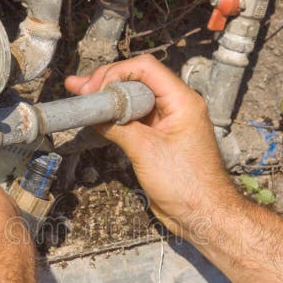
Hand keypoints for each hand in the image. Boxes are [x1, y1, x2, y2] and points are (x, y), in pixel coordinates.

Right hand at [64, 55, 238, 239]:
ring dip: (109, 98)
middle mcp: (176, 106)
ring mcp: (167, 122)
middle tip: (81, 89)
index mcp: (182, 101)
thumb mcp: (146, 151)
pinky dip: (115, 116)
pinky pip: (135, 119)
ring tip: (81, 95)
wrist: (201, 214)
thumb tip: (94, 114)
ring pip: (134, 99)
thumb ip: (118, 127)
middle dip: (107, 82)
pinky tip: (96, 116)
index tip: (96, 88)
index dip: (116, 72)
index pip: (146, 68)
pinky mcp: (159, 139)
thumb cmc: (187, 184)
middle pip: (137, 80)